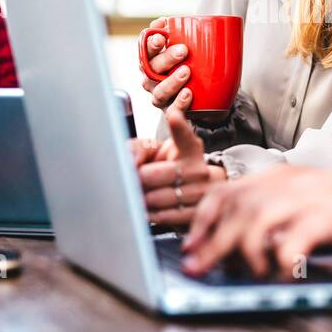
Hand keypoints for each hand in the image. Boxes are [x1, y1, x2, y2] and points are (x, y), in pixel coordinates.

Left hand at [137, 106, 225, 227]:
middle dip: (138, 178)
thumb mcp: (156, 152)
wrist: (193, 193)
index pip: (184, 135)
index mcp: (190, 148)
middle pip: (156, 174)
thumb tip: (131, 162)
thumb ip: (138, 149)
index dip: (178, 124)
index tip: (172, 115)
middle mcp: (199, 169)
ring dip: (141, 198)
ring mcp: (201, 193)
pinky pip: (165, 216)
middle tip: (133, 179)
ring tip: (140, 194)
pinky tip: (148, 208)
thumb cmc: (169, 169)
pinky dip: (150, 214)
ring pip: (157, 198)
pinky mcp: (197, 214)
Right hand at [140, 17, 192, 112]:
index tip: (161, 36)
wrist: (206, 99)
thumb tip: (168, 21)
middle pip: (151, 69)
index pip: (145, 50)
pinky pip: (172, 112)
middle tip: (183, 50)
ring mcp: (160, 97)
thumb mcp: (188, 50)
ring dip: (171, 81)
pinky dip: (179, 104)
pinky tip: (188, 94)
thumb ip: (180, 35)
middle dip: (165, 58)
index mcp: (152, 61)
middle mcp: (151, 80)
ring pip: (159, 92)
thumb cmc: (192, 67)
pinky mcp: (171, 112)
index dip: (150, 43)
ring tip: (186, 71)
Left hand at [181, 163, 331, 277]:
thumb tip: (246, 246)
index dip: (202, 220)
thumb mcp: (314, 202)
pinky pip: (292, 239)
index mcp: (282, 178)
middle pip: (233, 208)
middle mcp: (290, 182)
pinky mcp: (331, 216)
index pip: (226, 192)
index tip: (190, 246)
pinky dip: (281, 260)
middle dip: (208, 242)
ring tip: (245, 275)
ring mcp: (310, 197)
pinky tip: (284, 273)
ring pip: (255, 221)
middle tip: (195, 269)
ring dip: (242, 253)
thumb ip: (282, 216)